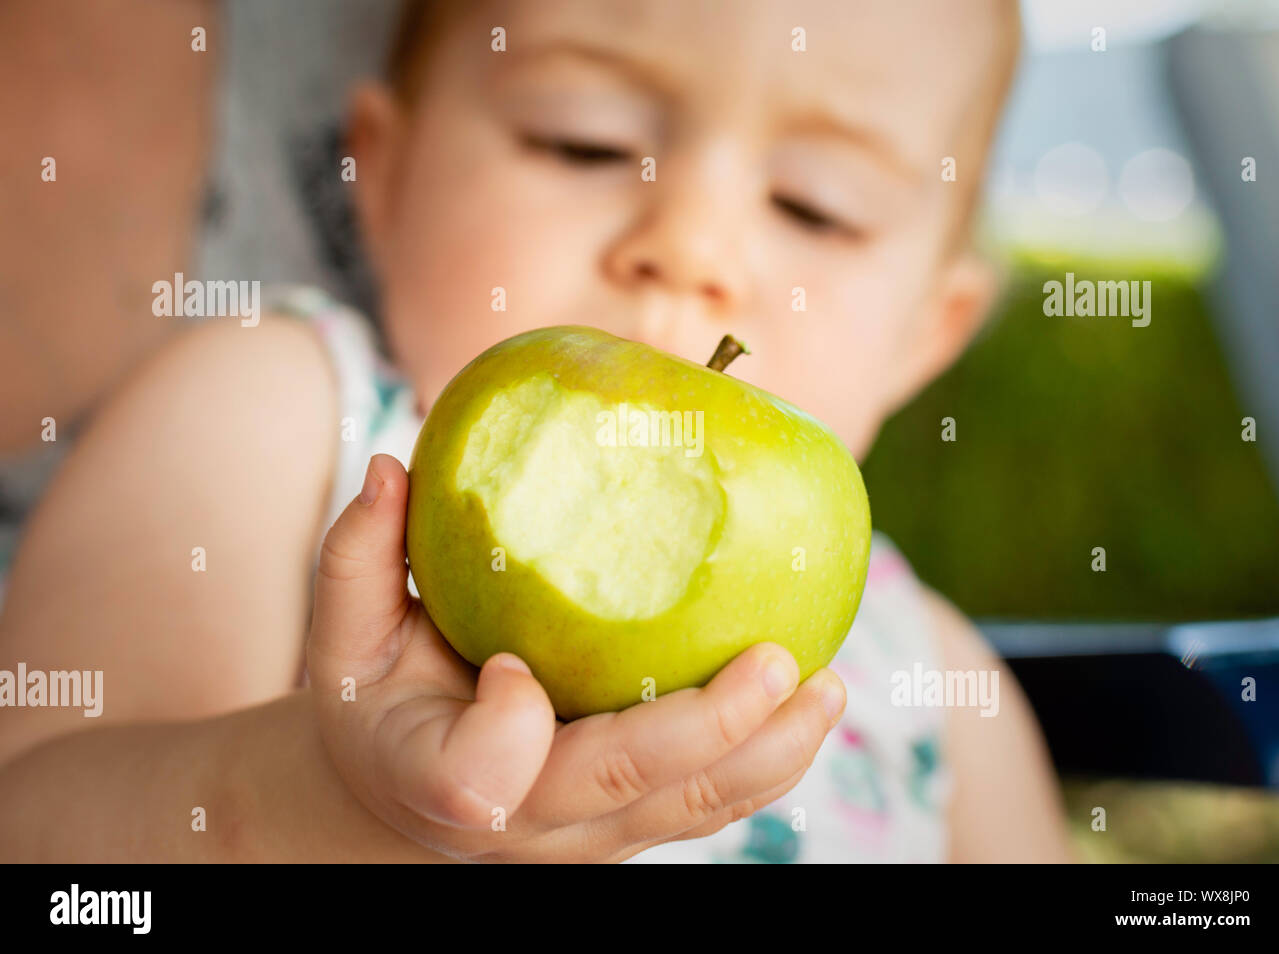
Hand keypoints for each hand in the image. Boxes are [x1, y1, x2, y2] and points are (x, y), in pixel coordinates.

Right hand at [307, 453, 845, 861]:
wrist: (400, 798)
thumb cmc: (377, 703)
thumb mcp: (345, 638)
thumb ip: (360, 556)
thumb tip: (392, 465)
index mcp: (437, 778)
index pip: (476, 776)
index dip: (505, 730)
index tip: (508, 665)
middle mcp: (525, 825)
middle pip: (626, 785)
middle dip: (711, 730)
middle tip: (778, 662)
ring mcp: (586, 836)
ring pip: (688, 809)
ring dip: (768, 755)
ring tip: (829, 689)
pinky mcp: (629, 827)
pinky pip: (707, 805)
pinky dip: (766, 764)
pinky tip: (810, 707)